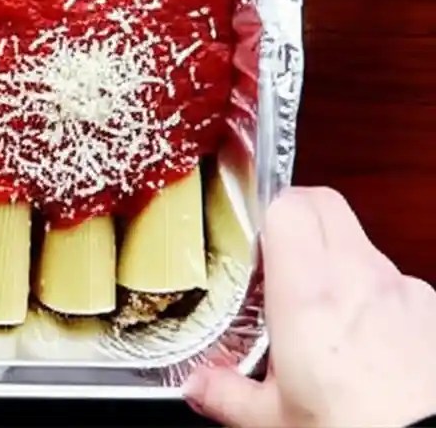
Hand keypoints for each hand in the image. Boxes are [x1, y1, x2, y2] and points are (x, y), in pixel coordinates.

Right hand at [184, 186, 435, 426]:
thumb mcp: (272, 422)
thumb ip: (225, 393)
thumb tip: (197, 386)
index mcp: (309, 296)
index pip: (288, 205)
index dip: (265, 212)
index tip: (248, 241)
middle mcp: (360, 278)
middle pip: (326, 205)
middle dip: (298, 219)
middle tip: (276, 260)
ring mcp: (403, 290)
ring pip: (360, 244)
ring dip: (336, 261)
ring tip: (319, 313)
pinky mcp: (432, 310)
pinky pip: (393, 282)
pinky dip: (373, 296)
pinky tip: (362, 342)